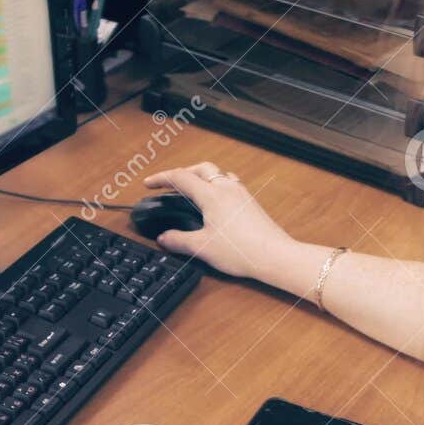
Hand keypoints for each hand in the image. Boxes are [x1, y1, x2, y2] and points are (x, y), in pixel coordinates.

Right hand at [143, 163, 296, 278]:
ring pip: (218, 174)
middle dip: (182, 172)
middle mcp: (227, 188)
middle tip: (170, 184)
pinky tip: (216, 202)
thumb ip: (179, 241)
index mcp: (211, 195)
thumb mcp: (202, 247)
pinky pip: (230, 184)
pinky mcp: (251, 203)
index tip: (149, 183)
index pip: (180, 177)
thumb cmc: (242, 251)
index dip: (161, 178)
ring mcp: (242, 193)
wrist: (274, 255)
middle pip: (201, 168)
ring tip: (192, 190)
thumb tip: (164, 238)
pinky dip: (217, 185)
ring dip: (202, 176)